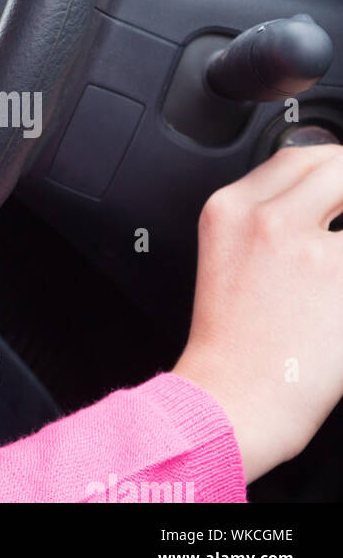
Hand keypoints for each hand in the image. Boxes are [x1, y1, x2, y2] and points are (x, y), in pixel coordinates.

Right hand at [171, 143, 342, 483]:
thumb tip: (323, 204)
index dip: (332, 167)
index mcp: (228, 208)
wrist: (235, 400)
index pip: (296, 157)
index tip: (342, 184)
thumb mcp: (226, 255)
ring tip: (342, 258)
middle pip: (333, 166)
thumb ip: (265, 218)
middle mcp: (266, 217)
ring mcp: (308, 247)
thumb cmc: (233, 342)